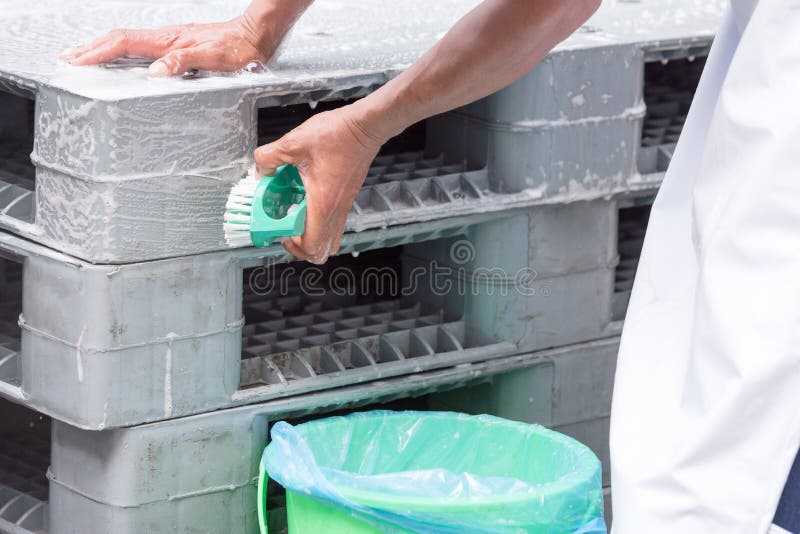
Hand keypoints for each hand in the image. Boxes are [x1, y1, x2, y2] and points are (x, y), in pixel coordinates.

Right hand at [59, 15, 277, 76]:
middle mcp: (166, 38)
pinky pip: (141, 46)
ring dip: (102, 48)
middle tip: (68, 59)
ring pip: (128, 41)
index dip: (98, 52)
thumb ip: (183, 63)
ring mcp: (171, 40)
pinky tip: (121, 58)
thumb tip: (154, 72)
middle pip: (119, 39)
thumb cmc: (239, 50)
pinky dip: (122, 50)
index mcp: (169, 41)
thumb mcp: (213, 60)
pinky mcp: (178, 44)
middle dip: (91, 49)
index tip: (77, 61)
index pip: (124, 43)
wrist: (256, 36)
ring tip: (84, 57)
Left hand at [254, 107, 383, 263]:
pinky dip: (318, 223)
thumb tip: (261, 168)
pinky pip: (333, 224)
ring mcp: (343, 207)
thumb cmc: (338, 135)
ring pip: (330, 240)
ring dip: (311, 236)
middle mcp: (336, 210)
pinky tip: (305, 202)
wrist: (364, 127)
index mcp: (322, 203)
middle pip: (322, 251)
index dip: (293, 247)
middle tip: (286, 230)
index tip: (280, 232)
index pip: (311, 246)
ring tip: (295, 219)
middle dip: (301, 248)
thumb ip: (270, 157)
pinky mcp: (346, 199)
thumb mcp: (294, 142)